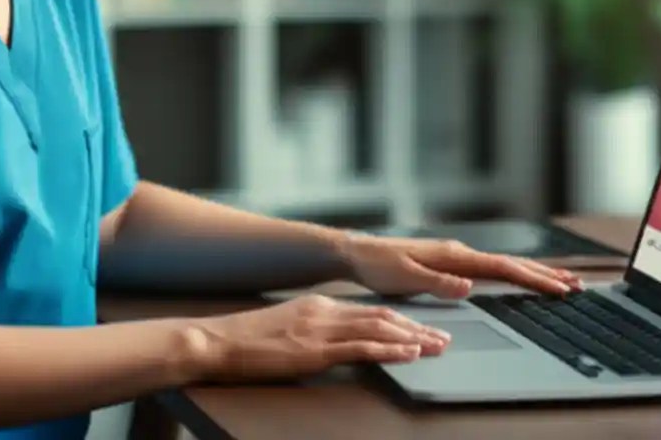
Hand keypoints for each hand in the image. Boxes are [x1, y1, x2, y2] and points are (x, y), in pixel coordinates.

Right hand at [192, 295, 450, 381]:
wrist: (218, 341)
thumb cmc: (246, 341)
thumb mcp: (286, 327)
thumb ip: (313, 330)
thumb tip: (333, 343)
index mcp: (319, 305)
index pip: (370, 311)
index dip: (401, 320)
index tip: (422, 328)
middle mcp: (325, 312)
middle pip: (382, 317)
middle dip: (416, 328)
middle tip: (442, 337)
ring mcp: (320, 330)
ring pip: (379, 330)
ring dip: (413, 338)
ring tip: (436, 346)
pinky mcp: (315, 351)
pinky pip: (361, 349)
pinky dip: (390, 349)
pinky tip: (409, 353)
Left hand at [337, 236, 581, 298]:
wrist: (359, 253)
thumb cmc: (378, 265)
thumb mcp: (404, 277)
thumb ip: (436, 283)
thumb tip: (468, 286)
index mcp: (455, 256)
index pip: (503, 268)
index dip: (533, 279)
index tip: (558, 288)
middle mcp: (461, 253)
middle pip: (512, 264)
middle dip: (545, 275)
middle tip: (576, 286)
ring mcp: (458, 257)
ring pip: (505, 265)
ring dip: (534, 273)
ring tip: (561, 281)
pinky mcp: (452, 263)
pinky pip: (491, 269)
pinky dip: (514, 274)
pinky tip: (520, 279)